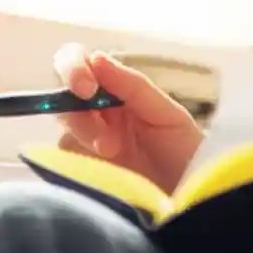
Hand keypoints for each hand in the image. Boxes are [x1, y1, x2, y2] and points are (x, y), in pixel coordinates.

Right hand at [52, 43, 204, 194]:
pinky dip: (79, 164)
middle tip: (107, 142)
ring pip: (63, 132)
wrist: (191, 194)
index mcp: (114, 90)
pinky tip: (104, 174)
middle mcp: (94, 113)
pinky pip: (62, 163)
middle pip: (61, 100)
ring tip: (114, 157)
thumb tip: (95, 58)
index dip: (72, 68)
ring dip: (85, 142)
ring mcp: (85, 144)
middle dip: (79, 116)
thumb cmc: (184, 150)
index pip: (78, 63)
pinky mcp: (79, 173)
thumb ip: (131, 85)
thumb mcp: (166, 113)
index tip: (86, 87)